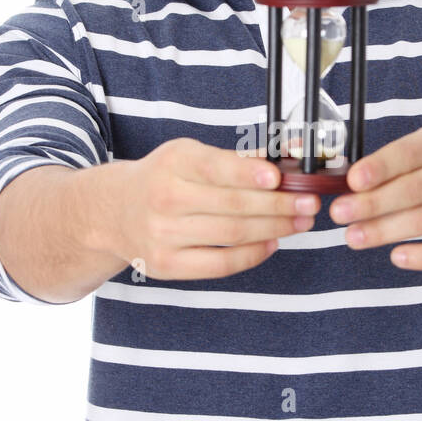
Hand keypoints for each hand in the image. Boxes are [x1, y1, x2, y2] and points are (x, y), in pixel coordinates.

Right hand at [102, 137, 320, 280]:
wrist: (113, 211)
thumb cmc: (163, 179)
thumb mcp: (188, 155)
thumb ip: (234, 160)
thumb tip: (284, 161)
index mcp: (173, 163)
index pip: (216, 167)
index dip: (249, 173)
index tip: (279, 177)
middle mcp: (165, 198)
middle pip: (233, 205)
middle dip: (279, 205)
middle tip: (309, 203)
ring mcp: (164, 235)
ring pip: (232, 235)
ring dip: (274, 229)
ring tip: (300, 222)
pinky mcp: (167, 265)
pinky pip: (220, 264)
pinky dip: (252, 254)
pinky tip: (272, 242)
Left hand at [328, 123, 421, 270]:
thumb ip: (397, 167)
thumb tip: (349, 187)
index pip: (409, 152)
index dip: (380, 167)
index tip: (352, 181)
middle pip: (412, 190)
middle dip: (371, 204)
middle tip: (339, 213)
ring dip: (384, 231)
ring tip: (354, 237)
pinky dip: (420, 255)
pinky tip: (396, 256)